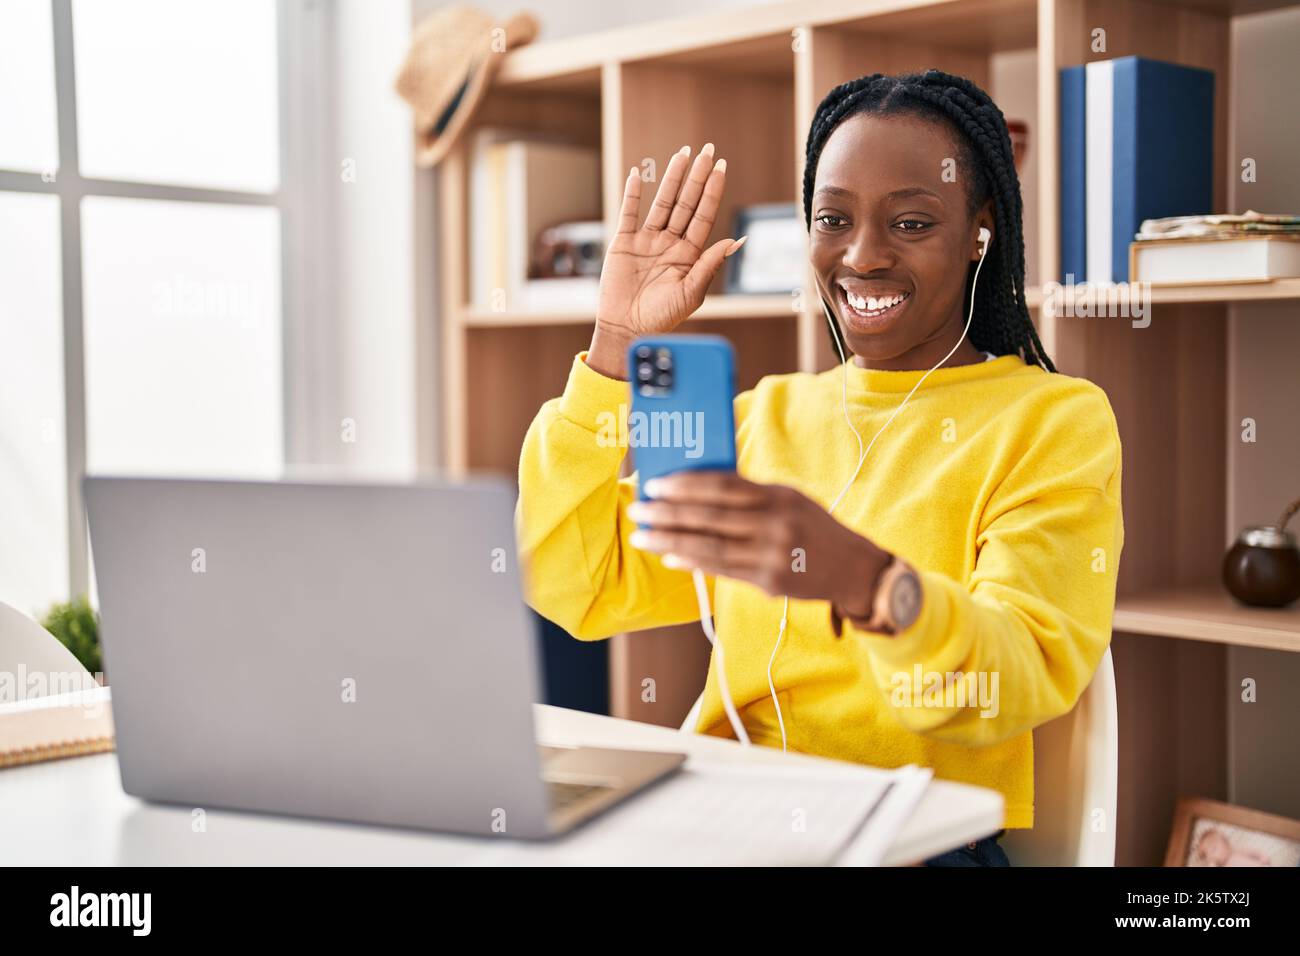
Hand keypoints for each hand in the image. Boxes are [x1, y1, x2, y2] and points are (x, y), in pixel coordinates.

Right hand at [587, 144, 744, 378]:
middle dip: (696, 176)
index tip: (720, 167)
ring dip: (671, 178)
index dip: (712, 191)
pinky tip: (639, 175)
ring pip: (662, 203)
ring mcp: (647, 241)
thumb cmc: (662, 318)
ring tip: (681, 154)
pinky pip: (629, 213)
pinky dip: (633, 194)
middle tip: (706, 150)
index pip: (703, 215)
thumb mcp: (691, 293)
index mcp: (689, 254)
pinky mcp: (624, 243)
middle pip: (686, 202)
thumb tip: (735, 240)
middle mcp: (670, 243)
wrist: (628, 330)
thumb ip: (710, 264)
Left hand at [625, 471, 890, 619]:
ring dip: (670, 541)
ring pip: (710, 546)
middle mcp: (775, 523)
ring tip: (643, 536)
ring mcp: (771, 554)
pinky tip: (670, 557)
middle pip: (710, 516)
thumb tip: (697, 487)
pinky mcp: (769, 581)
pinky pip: (723, 569)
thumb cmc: (813, 528)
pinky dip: (693, 562)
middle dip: (668, 513)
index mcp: (778, 495)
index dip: (685, 484)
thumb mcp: (789, 499)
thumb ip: (750, 494)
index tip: (656, 484)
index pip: (723, 485)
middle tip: (638, 510)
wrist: (855, 569)